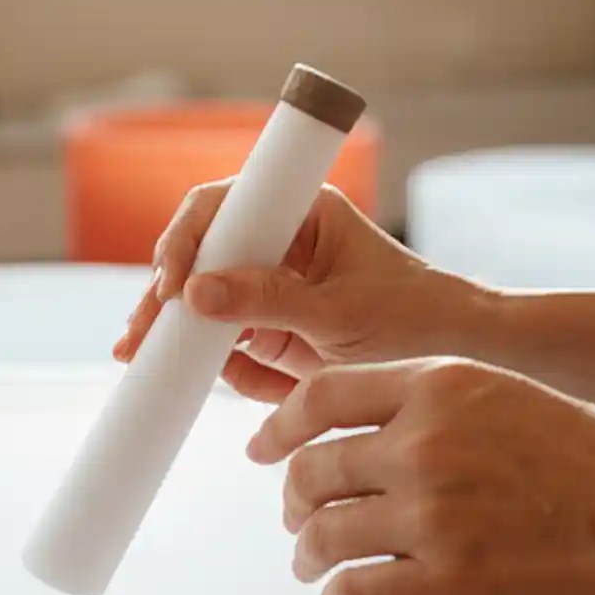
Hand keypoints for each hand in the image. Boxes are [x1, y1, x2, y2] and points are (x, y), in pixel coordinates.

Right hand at [113, 180, 494, 402]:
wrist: (458, 360)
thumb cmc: (415, 318)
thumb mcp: (339, 312)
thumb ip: (267, 301)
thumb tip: (194, 295)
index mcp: (299, 213)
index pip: (221, 209)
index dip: (185, 241)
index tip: (171, 285)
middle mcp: (278, 244)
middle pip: (197, 259)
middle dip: (165, 300)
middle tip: (136, 340)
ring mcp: (270, 290)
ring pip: (204, 308)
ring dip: (188, 341)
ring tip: (160, 366)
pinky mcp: (271, 333)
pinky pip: (227, 350)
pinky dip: (226, 371)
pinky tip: (257, 385)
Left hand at [248, 357, 594, 594]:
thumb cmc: (589, 457)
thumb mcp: (498, 393)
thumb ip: (423, 401)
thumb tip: (349, 426)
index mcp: (436, 385)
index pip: (320, 396)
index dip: (278, 425)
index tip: (262, 446)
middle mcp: (424, 443)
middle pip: (310, 469)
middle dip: (293, 500)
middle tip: (297, 516)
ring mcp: (432, 514)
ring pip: (322, 533)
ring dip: (307, 553)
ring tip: (312, 561)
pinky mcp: (447, 581)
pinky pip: (354, 590)